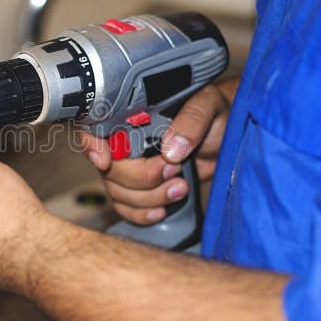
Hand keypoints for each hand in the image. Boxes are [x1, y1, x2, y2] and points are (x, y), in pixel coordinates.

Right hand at [81, 80, 234, 224]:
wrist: (227, 140)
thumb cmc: (215, 115)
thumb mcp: (208, 106)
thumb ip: (191, 121)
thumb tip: (171, 148)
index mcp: (133, 114)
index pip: (97, 128)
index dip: (93, 145)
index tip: (104, 161)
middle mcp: (125, 141)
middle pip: (110, 168)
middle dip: (141, 177)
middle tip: (173, 171)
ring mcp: (131, 167)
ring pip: (117, 192)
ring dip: (148, 198)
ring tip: (181, 188)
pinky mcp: (142, 189)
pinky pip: (126, 207)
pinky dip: (141, 214)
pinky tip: (160, 211)